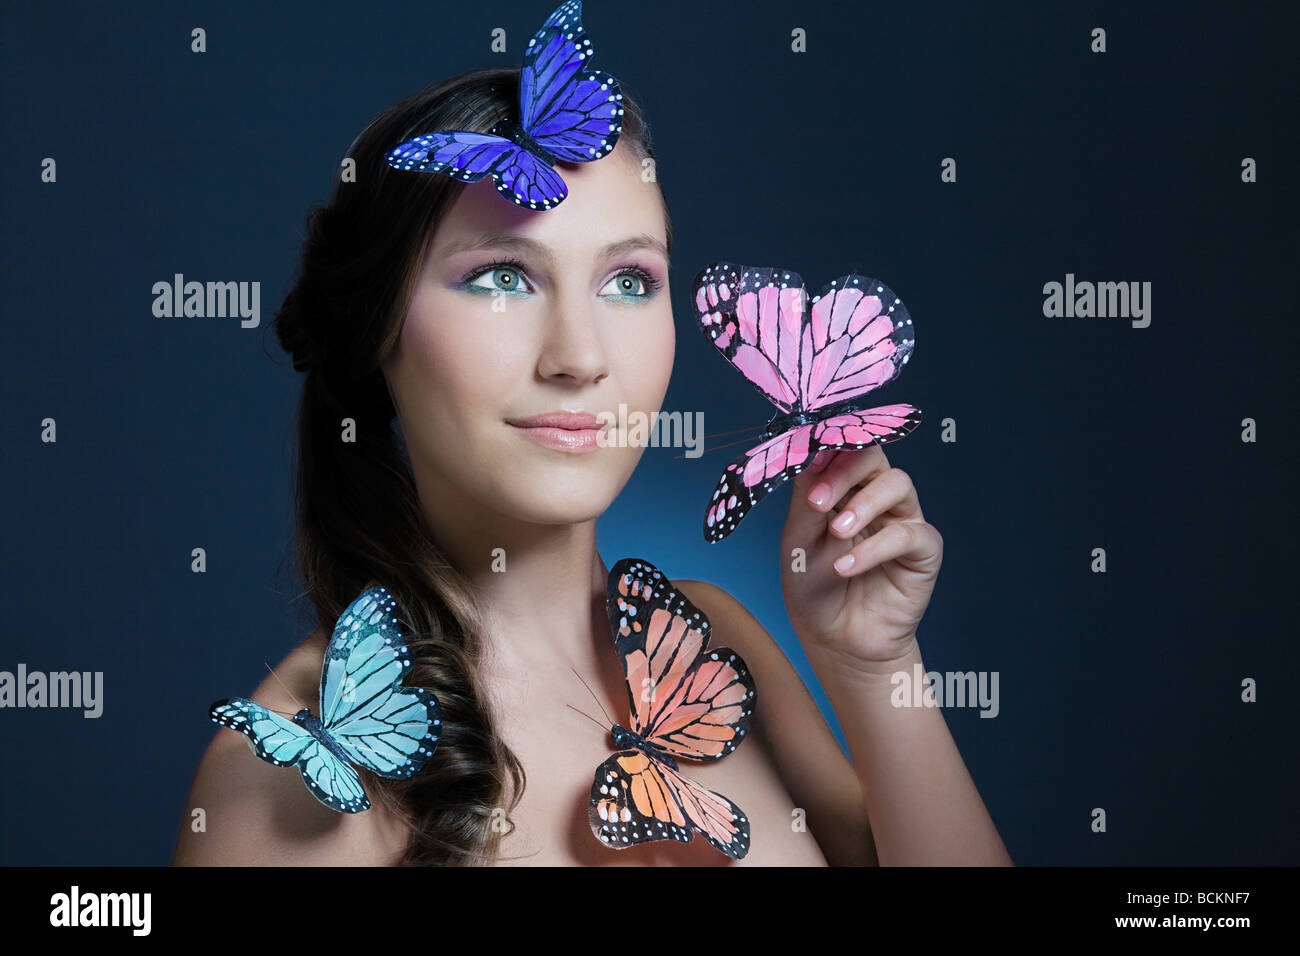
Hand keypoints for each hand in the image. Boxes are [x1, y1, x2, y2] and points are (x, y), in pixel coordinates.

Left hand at [780, 444, 941, 667]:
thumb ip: (805, 497)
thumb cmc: (814, 588)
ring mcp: (901, 520)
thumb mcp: (797, 540)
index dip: (826, 449)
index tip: (804, 463)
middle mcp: (874, 497)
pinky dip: (875, 548)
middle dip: (845, 470)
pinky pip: (910, 533)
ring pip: (898, 483)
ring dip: (864, 503)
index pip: (841, 449)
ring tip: (837, 533)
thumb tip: (811, 453)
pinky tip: (848, 567)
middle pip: (873, 456)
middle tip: (818, 500)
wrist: (836, 641)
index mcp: (842, 488)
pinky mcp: (923, 550)